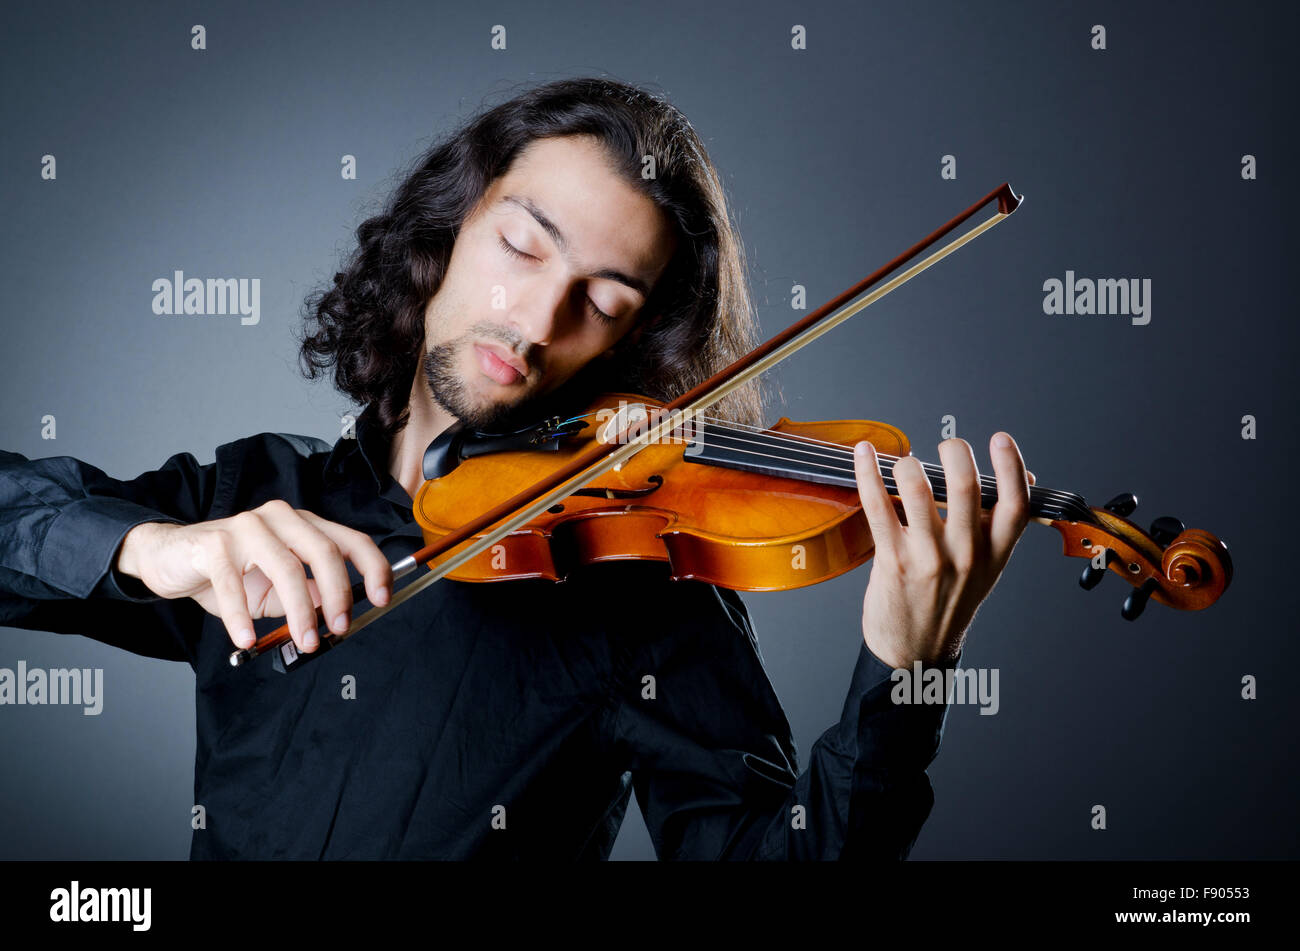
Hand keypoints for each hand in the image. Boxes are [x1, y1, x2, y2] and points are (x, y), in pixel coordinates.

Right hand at [115, 500, 391, 652]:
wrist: (170, 559)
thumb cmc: (229, 573)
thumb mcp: (276, 589)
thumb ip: (309, 595)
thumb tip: (339, 612)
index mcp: (304, 525)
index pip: (352, 540)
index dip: (373, 568)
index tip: (382, 599)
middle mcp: (282, 518)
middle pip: (325, 552)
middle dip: (339, 594)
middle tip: (341, 629)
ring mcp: (248, 525)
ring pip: (287, 567)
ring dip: (300, 611)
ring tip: (305, 640)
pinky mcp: (214, 542)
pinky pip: (234, 583)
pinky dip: (242, 617)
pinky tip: (246, 640)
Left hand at [851, 434, 1032, 668]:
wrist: (915, 652)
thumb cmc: (949, 603)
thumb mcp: (986, 568)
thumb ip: (997, 524)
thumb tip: (1020, 476)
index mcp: (995, 553)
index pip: (1014, 504)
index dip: (1011, 466)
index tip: (1000, 439)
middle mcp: (966, 555)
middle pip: (968, 487)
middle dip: (955, 452)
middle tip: (946, 446)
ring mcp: (928, 558)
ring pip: (919, 490)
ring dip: (909, 465)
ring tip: (905, 463)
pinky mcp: (893, 561)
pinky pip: (878, 506)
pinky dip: (868, 473)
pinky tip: (864, 454)